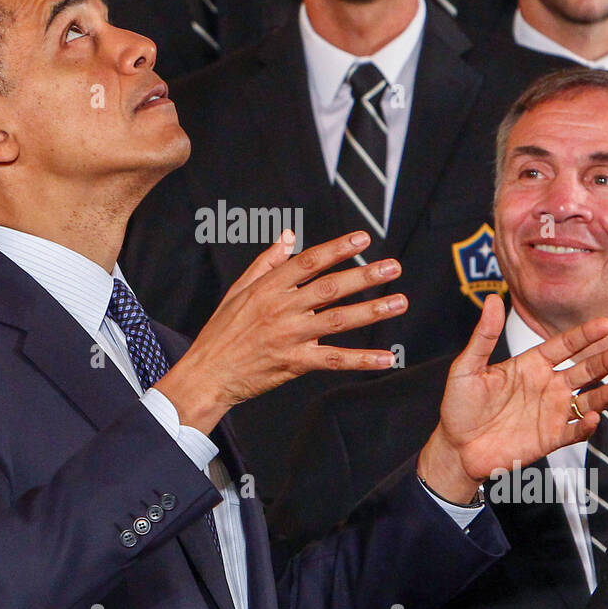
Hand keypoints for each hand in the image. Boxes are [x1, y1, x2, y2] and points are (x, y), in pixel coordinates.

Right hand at [156, 229, 404, 433]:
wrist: (208, 373)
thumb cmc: (222, 331)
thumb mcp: (238, 290)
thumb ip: (266, 262)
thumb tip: (289, 235)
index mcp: (269, 287)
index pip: (309, 262)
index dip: (337, 248)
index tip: (362, 238)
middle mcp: (282, 309)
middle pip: (330, 288)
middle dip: (364, 276)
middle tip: (392, 267)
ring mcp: (290, 336)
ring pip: (338, 321)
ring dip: (372, 311)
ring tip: (399, 302)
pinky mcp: (295, 363)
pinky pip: (334, 360)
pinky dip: (362, 360)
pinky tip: (386, 358)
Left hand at [417, 294, 607, 502]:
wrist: (456, 447)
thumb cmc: (459, 406)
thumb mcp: (467, 368)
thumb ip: (484, 336)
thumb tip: (493, 300)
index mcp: (530, 365)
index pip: (564, 346)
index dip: (584, 335)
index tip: (604, 324)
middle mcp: (547, 386)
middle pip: (583, 370)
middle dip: (603, 361)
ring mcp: (551, 412)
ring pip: (586, 400)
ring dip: (604, 394)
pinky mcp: (550, 438)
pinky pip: (575, 431)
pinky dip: (586, 426)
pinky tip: (591, 418)